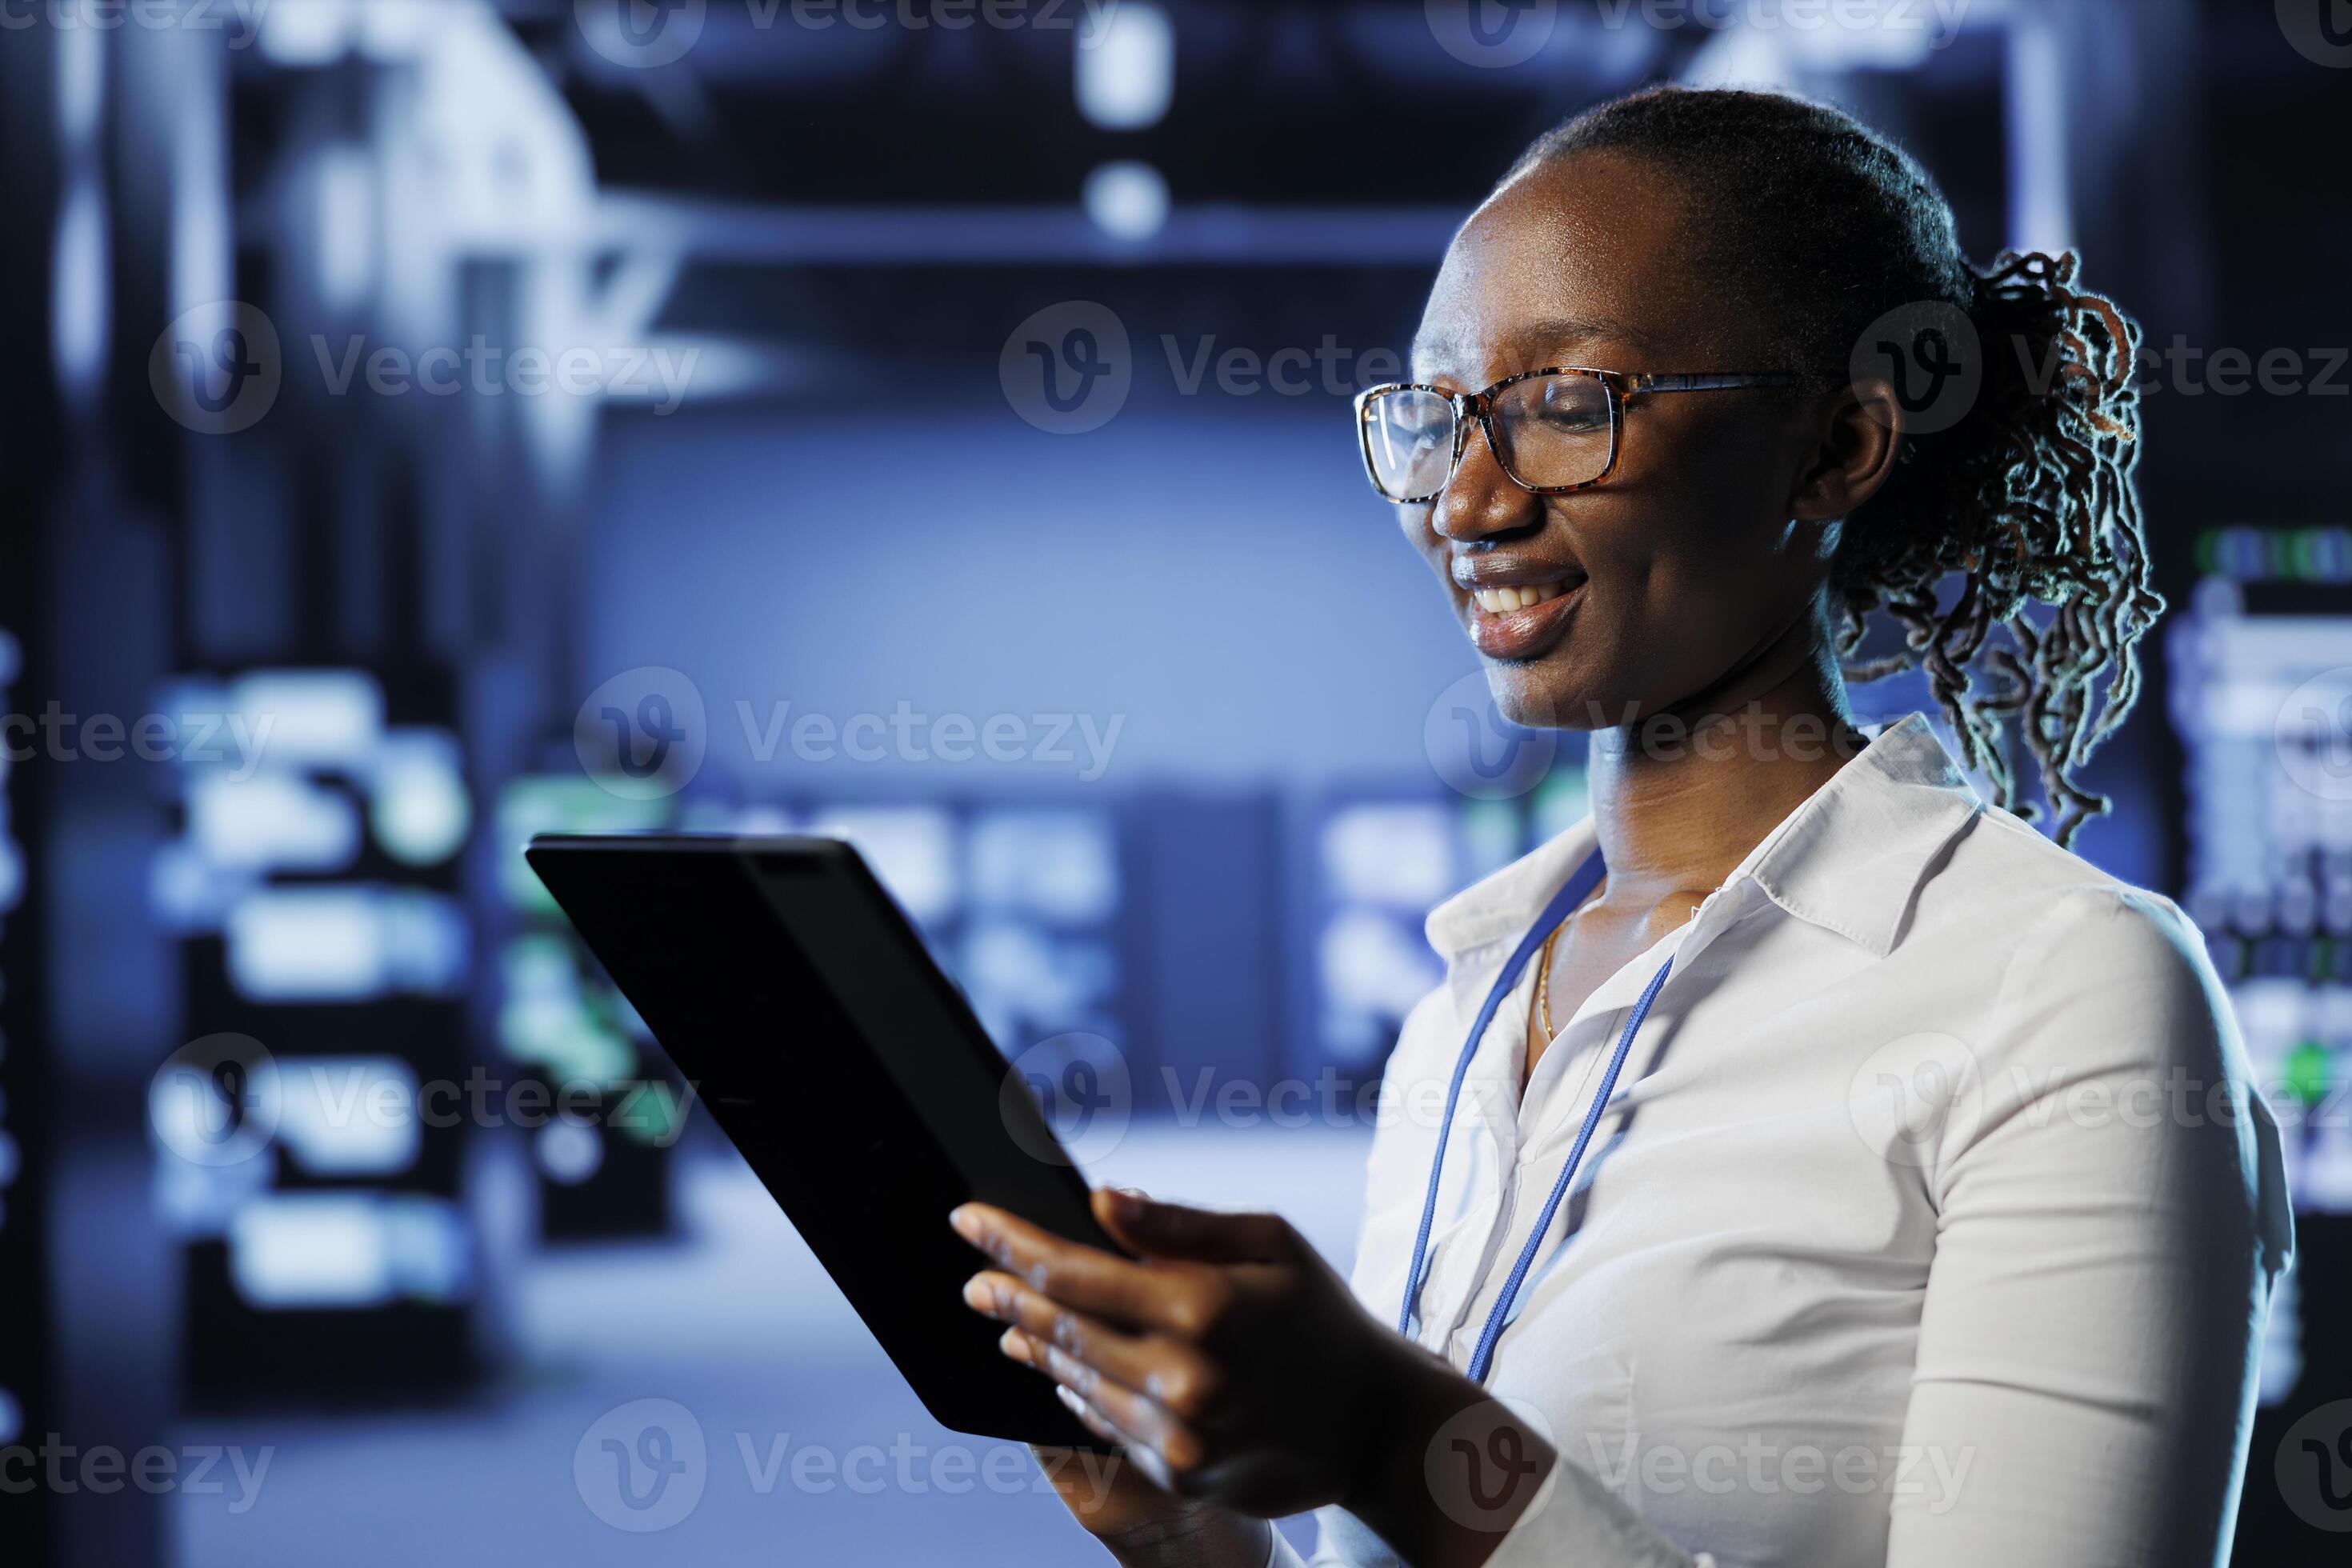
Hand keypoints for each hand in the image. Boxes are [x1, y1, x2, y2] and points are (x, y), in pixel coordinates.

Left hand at [950, 1186, 1555, 1565]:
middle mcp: (1183, 1373)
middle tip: (973, 1273)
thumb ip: (1181, 1225)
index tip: (966, 1219)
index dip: (1010, 1242)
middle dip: (1007, 1292)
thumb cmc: (1321, 1315)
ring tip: (1004, 1314)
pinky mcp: (1178, 1472)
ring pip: (1074, 1377)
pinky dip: (1072, 1387)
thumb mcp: (1270, 1242)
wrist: (1376, 1425)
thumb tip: (1102, 1200)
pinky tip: (1056, 1362)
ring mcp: (1177, 1432)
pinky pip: (1103, 1421)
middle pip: (1060, 1326)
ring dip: (1032, 1341)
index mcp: (1203, 1303)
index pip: (1073, 1270)